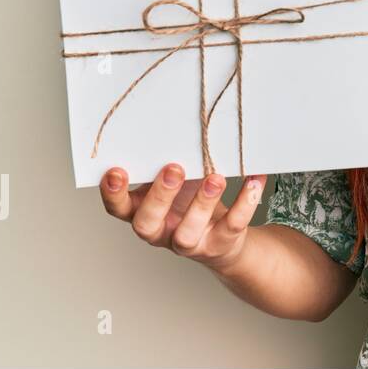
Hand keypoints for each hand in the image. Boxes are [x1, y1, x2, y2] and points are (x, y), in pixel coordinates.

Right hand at [99, 162, 265, 271]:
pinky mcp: (219, 244)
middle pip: (147, 224)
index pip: (118, 209)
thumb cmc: (190, 201)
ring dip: (201, 204)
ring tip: (215, 178)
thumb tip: (174, 123)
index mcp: (142, 212)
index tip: (117, 170)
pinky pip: (232, 225)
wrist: (223, 237)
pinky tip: (254, 180)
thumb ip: (167, 164)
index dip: (113, 194)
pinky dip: (245, 201)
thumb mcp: (176, 182)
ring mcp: (189, 243)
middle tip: (174, 169)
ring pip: (187, 233)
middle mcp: (161, 232)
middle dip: (160, 196)